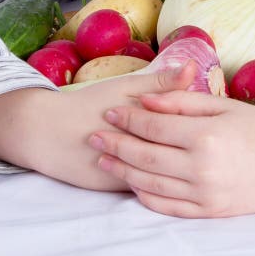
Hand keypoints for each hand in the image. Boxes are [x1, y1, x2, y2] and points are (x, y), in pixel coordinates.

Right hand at [31, 63, 195, 191]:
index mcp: (146, 118)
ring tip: (185, 152)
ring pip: (169, 171)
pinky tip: (169, 170)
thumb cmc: (91, 104)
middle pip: (181, 149)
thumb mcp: (125, 86)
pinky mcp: (120, 187)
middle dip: (193, 144)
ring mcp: (130, 169)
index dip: (198, 118)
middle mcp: (140, 147)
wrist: (50, 133)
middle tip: (199, 136)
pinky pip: (152, 186)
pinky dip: (163, 179)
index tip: (204, 115)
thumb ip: (161, 82)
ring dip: (180, 164)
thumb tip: (194, 68)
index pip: (186, 123)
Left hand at [87, 62, 254, 217]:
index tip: (109, 111)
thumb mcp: (222, 105)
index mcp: (206, 135)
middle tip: (93, 135)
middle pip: (145, 156)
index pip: (154, 126)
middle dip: (116, 144)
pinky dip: (145, 195)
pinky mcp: (210, 212)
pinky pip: (168, 206)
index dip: (128, 118)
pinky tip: (131, 182)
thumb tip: (145, 100)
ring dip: (122, 170)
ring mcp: (206, 194)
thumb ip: (182, 101)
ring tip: (103, 156)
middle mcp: (203, 167)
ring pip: (151, 183)